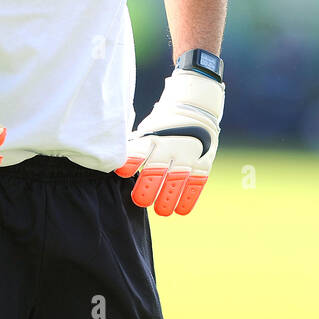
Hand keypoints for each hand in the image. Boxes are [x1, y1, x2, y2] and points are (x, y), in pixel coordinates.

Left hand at [116, 68, 223, 215]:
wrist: (195, 107)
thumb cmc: (163, 123)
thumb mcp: (148, 129)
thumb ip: (137, 147)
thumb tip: (115, 162)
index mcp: (153, 137)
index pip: (140, 151)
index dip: (131, 162)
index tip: (123, 172)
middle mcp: (171, 146)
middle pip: (157, 169)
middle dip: (148, 186)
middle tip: (141, 201)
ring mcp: (189, 154)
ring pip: (178, 179)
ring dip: (169, 196)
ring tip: (162, 211)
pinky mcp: (203, 162)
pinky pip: (197, 182)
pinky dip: (189, 197)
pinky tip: (181, 210)